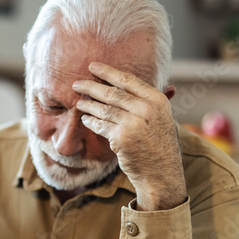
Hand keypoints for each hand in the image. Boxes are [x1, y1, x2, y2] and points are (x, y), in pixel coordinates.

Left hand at [73, 62, 186, 211]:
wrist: (162, 172)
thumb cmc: (160, 144)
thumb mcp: (161, 118)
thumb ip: (147, 101)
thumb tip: (127, 82)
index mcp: (157, 100)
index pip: (128, 80)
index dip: (108, 72)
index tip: (93, 66)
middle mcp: (146, 109)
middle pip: (112, 93)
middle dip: (91, 87)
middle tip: (76, 84)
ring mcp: (133, 124)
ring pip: (104, 109)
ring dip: (88, 105)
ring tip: (78, 102)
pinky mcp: (121, 138)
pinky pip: (100, 126)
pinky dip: (91, 122)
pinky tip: (85, 119)